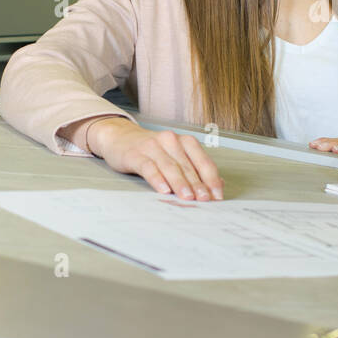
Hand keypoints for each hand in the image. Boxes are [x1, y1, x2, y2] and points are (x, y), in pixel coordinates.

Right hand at [91, 120, 223, 200]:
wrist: (120, 138)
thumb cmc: (153, 151)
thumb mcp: (176, 157)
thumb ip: (195, 169)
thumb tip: (217, 185)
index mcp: (185, 142)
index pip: (203, 161)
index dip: (211, 179)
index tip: (217, 196)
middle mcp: (171, 141)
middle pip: (188, 166)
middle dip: (197, 184)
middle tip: (204, 199)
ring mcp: (153, 146)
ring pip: (170, 166)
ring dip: (180, 183)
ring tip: (188, 197)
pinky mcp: (136, 154)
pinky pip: (149, 167)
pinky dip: (157, 179)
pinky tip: (163, 190)